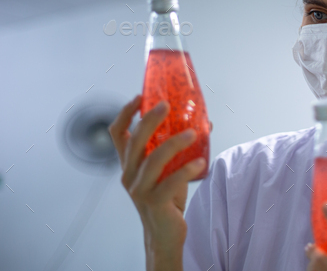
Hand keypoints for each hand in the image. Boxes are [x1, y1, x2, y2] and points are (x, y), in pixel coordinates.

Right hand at [108, 95, 211, 269]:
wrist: (163, 234)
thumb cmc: (166, 198)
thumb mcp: (168, 169)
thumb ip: (178, 149)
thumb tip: (204, 124)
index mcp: (130, 164)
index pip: (118, 134)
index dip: (126, 113)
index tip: (141, 96)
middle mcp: (129, 174)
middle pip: (134, 140)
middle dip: (150, 119)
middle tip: (167, 105)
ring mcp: (139, 189)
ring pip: (153, 160)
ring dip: (173, 143)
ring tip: (192, 133)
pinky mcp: (154, 202)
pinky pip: (170, 182)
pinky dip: (186, 170)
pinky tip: (199, 162)